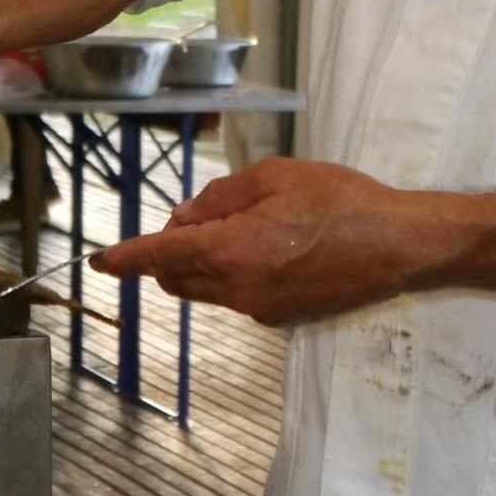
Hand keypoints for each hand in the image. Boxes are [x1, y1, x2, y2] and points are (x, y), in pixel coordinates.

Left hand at [92, 158, 456, 326]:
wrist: (396, 244)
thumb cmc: (340, 200)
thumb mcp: (276, 178)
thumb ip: (221, 197)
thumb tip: (185, 216)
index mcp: (233, 250)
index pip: (161, 257)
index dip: (125, 258)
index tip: (99, 261)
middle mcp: (238, 289)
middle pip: (176, 279)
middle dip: (168, 253)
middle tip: (197, 216)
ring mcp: (259, 308)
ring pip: (203, 290)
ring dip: (197, 265)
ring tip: (238, 226)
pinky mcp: (280, 317)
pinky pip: (234, 296)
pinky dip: (229, 274)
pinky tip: (268, 247)